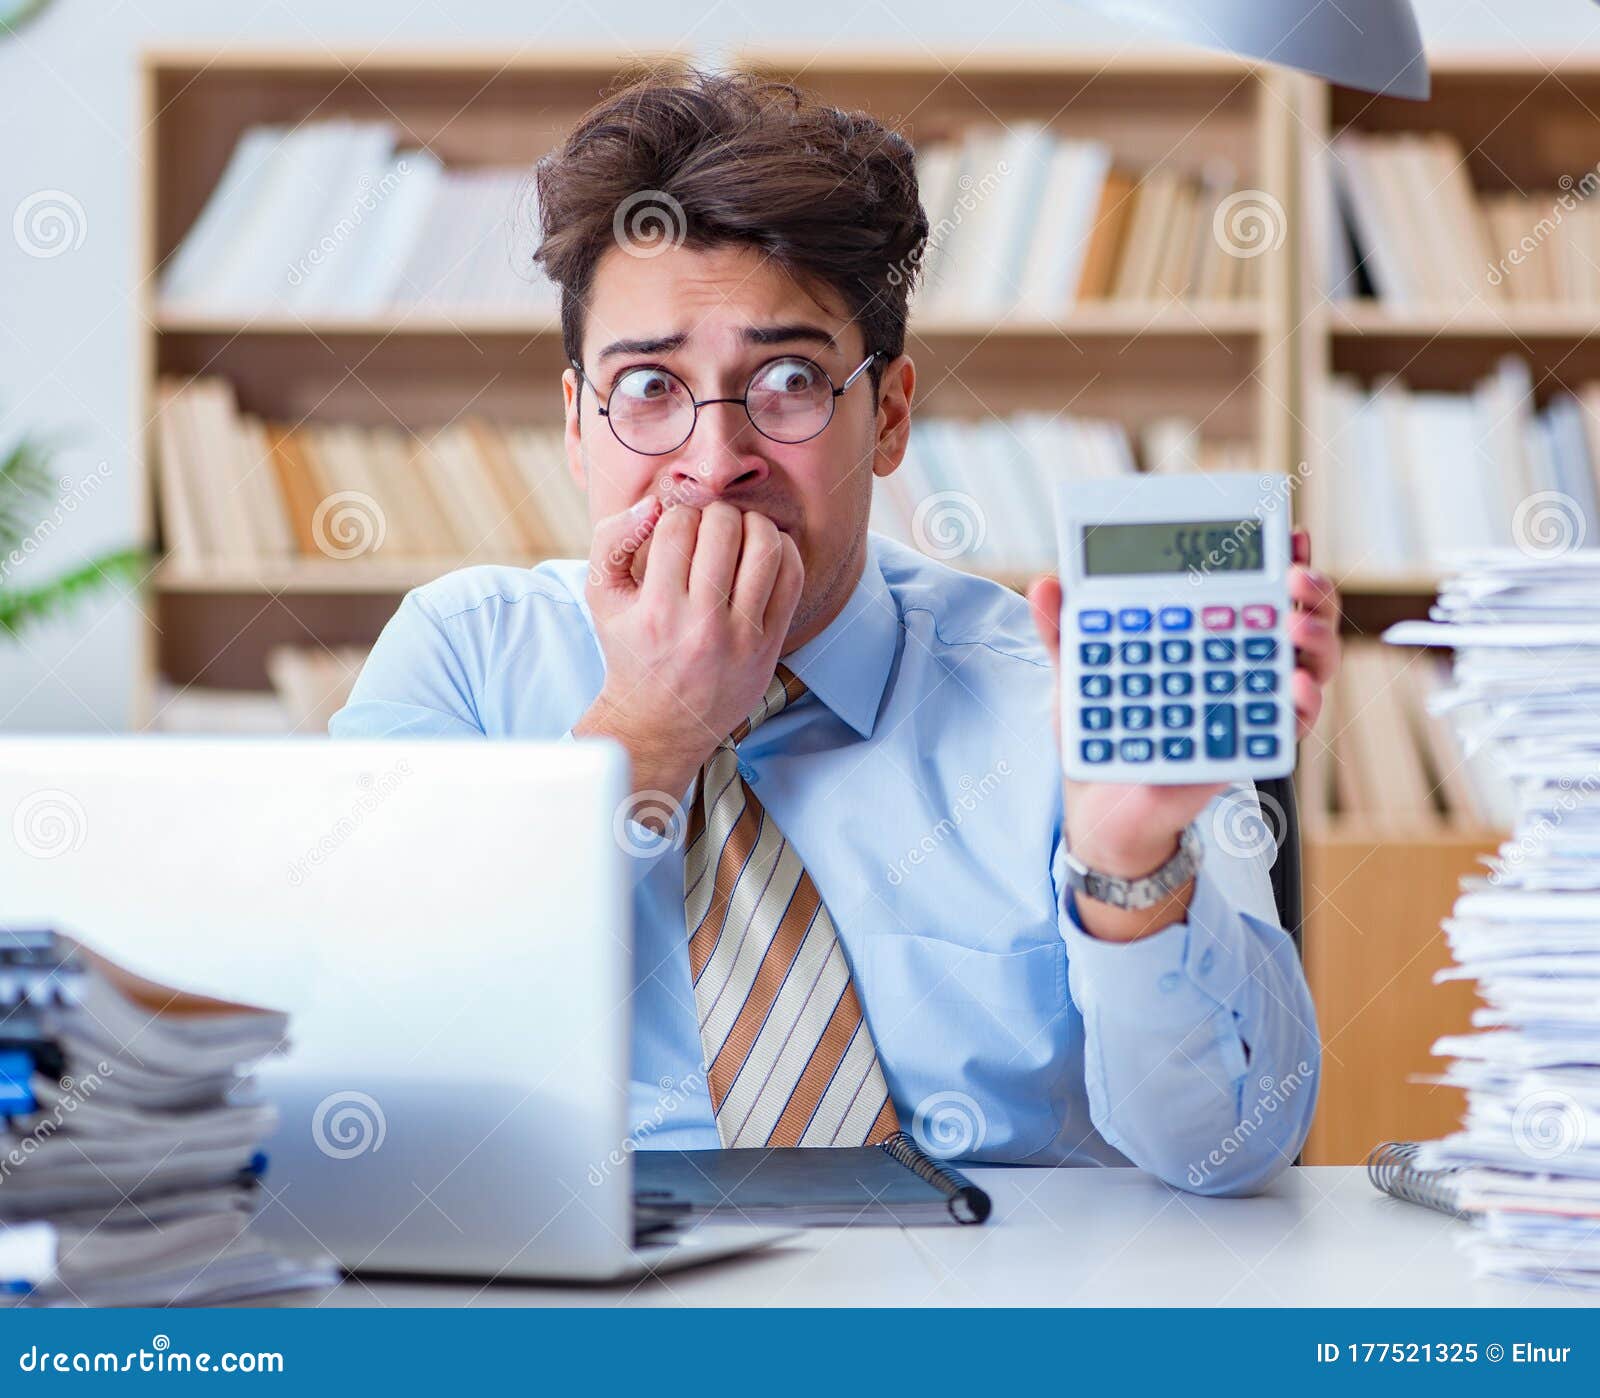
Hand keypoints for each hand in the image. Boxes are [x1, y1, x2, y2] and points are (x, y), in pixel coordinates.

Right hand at [574, 496, 804, 812]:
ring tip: (737, 534)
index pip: (678, 526)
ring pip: (765, 546)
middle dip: (715, 514)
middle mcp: (702, 625)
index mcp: (657, 611)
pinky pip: (792, 576)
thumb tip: (654, 504)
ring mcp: (743, 637)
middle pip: (724, 528)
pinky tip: (761, 553)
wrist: (663, 723)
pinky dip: (781, 550)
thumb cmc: (631, 650)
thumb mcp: (602, 597)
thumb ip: (613, 540)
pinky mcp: (770, 644)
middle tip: (707, 528)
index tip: (675, 530)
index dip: (677, 514)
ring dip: (752, 525)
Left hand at [1026, 527, 1341, 936]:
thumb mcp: (1078, 675)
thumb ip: (1065, 632)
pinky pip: (1288, 725)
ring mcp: (1249, 706)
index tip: (1295, 534)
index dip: (1286, 560)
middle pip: (1302, 620)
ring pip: (1311, 667)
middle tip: (1295, 578)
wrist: (1102, 805)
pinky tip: (1293, 690)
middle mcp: (1242, 667)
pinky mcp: (1247, 746)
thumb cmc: (1104, 730)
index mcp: (1211, 637)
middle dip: (1313, 593)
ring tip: (1292, 628)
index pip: (1258, 589)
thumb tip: (1044, 584)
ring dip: (1314, 642)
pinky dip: (1299, 706)